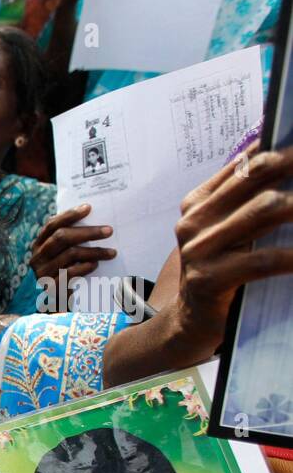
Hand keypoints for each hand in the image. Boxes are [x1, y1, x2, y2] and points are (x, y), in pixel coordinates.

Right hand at [29, 204, 116, 293]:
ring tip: (111, 252)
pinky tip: (96, 265)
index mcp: (38, 244)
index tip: (89, 208)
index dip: (70, 215)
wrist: (57, 301)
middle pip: (62, 237)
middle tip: (108, 231)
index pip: (52, 224)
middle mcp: (37, 256)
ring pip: (70, 254)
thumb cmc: (65, 271)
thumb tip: (92, 217)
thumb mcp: (62, 254)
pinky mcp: (50, 286)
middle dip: (88, 232)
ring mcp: (42, 272)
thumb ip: (68, 239)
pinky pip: (71, 272)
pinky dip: (86, 267)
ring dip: (94, 251)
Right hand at [172, 144, 292, 337]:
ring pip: (265, 208)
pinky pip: (264, 259)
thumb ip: (245, 199)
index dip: (285, 149)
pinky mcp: (210, 278)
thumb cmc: (221, 271)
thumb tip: (282, 158)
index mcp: (198, 202)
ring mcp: (199, 249)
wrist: (189, 323)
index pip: (247, 161)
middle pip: (257, 174)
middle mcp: (194, 220)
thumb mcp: (227, 230)